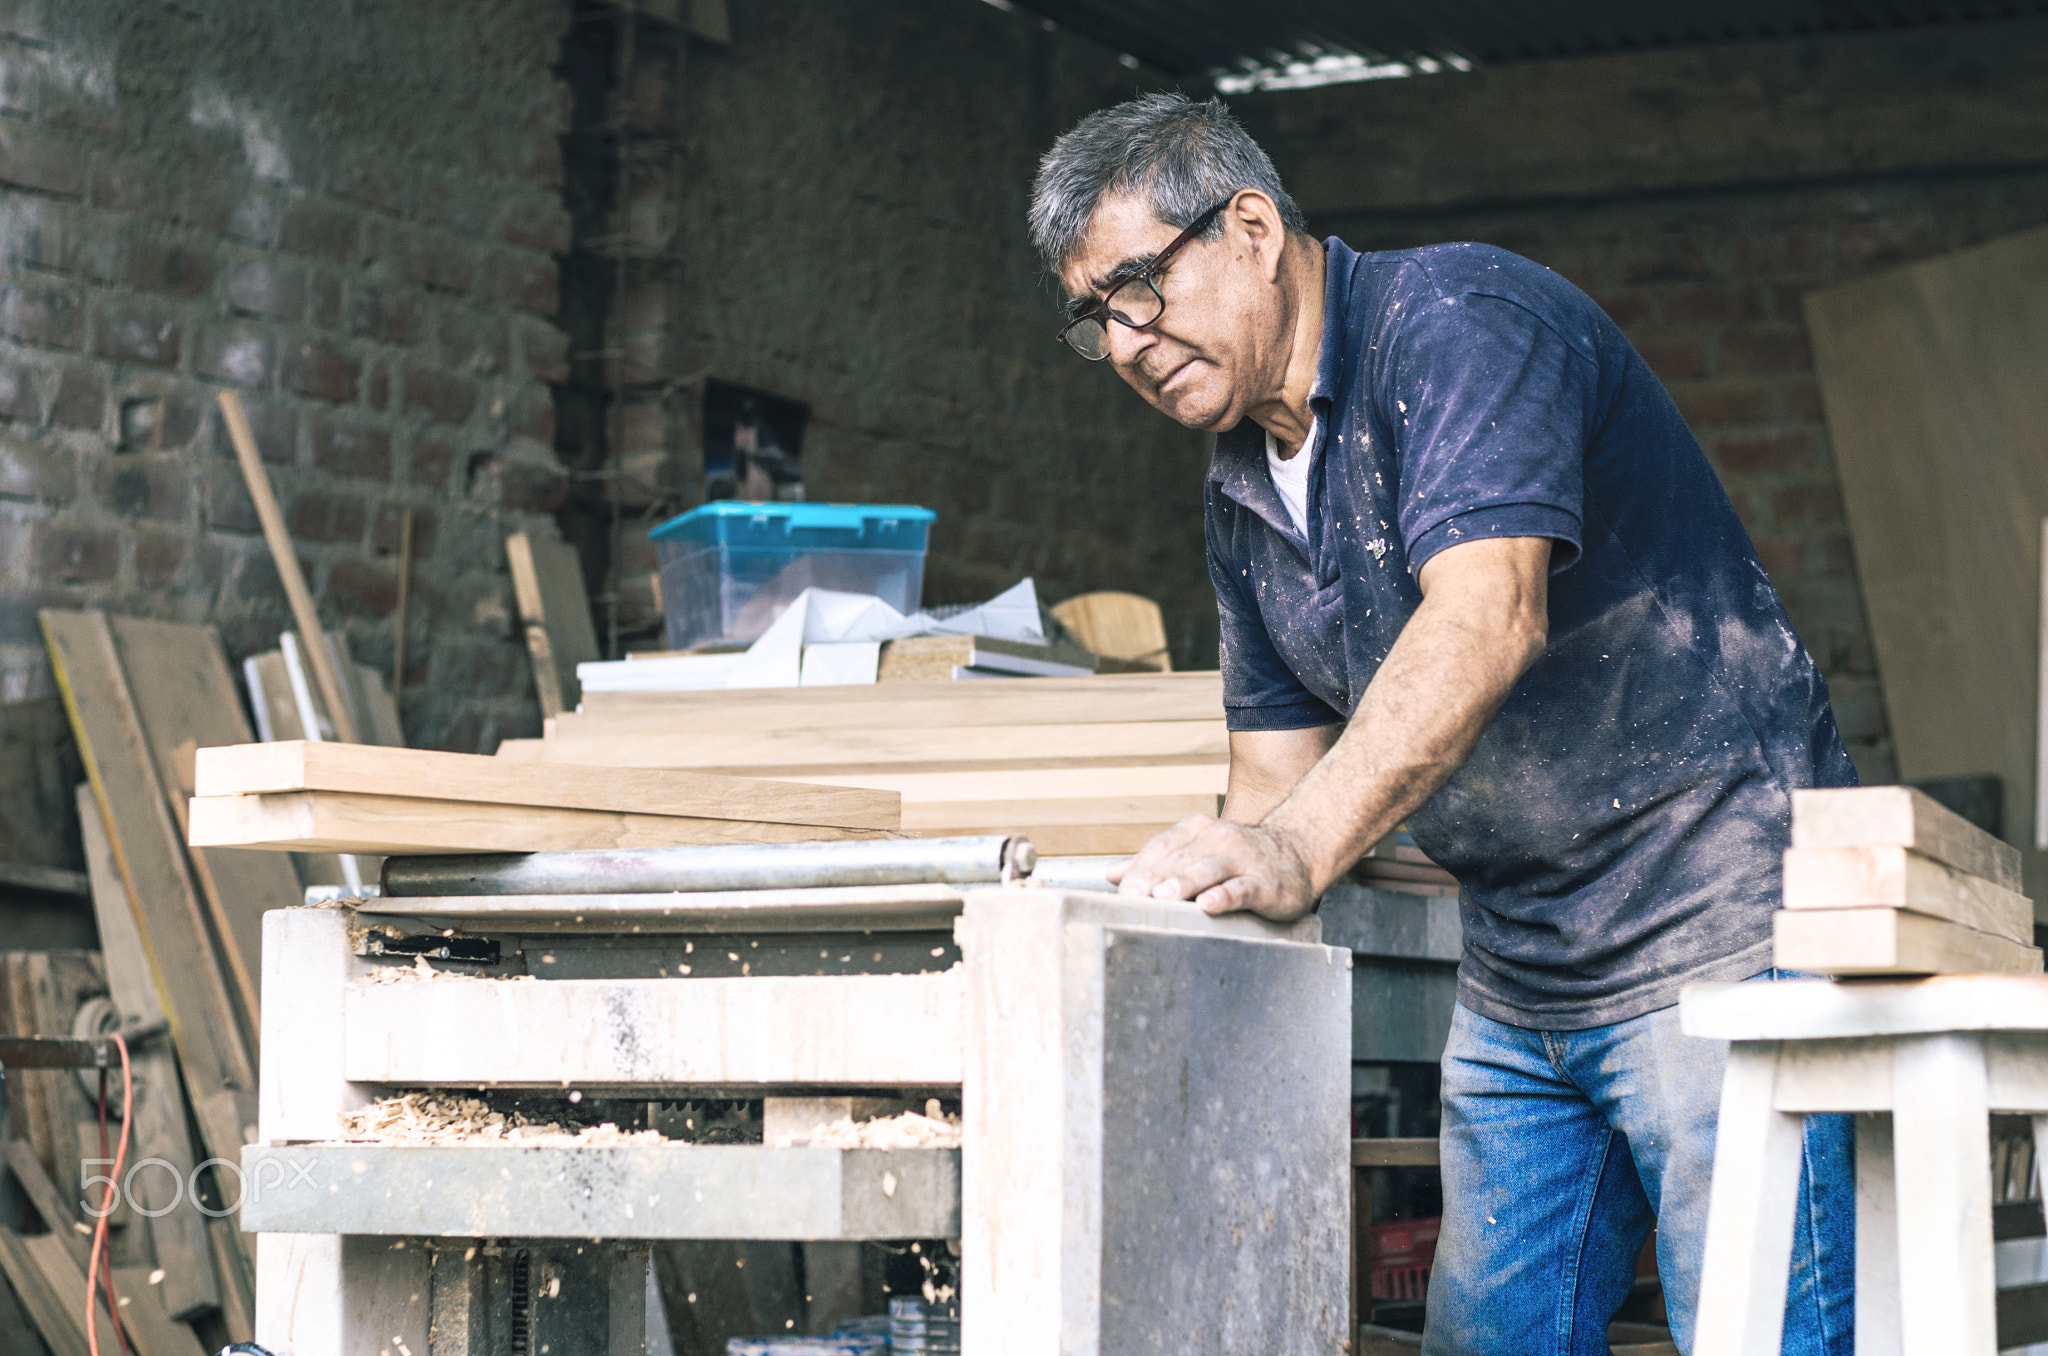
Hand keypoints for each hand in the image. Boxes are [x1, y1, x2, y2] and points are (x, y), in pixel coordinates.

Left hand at [1107, 815, 1318, 919]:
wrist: (1297, 854)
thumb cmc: (1239, 858)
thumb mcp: (1196, 853)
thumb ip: (1157, 863)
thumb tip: (1111, 874)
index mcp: (1196, 830)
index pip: (1160, 849)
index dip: (1139, 871)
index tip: (1122, 894)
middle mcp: (1218, 838)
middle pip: (1179, 860)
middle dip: (1154, 881)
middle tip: (1132, 900)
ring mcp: (1243, 858)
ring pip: (1208, 870)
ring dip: (1184, 883)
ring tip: (1162, 897)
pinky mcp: (1264, 882)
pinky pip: (1241, 887)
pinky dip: (1224, 895)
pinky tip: (1209, 904)